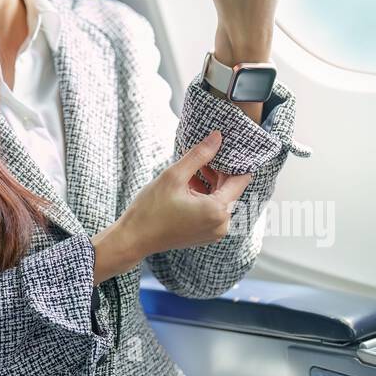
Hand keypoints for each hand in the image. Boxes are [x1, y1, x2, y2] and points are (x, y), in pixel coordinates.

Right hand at [117, 131, 253, 257]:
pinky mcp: (206, 235)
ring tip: (191, 172)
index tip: (223, 148)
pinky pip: (214, 211)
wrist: (135, 238)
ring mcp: (214, 232)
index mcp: (218, 210)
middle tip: (201, 157)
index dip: (234, 162)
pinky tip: (188, 187)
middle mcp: (222, 224)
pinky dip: (206, 197)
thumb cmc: (151, 209)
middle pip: (231, 189)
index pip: (241, 179)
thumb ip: (199, 155)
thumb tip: (218, 137)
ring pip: (222, 199)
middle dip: (219, 172)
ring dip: (210, 183)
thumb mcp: (174, 176)